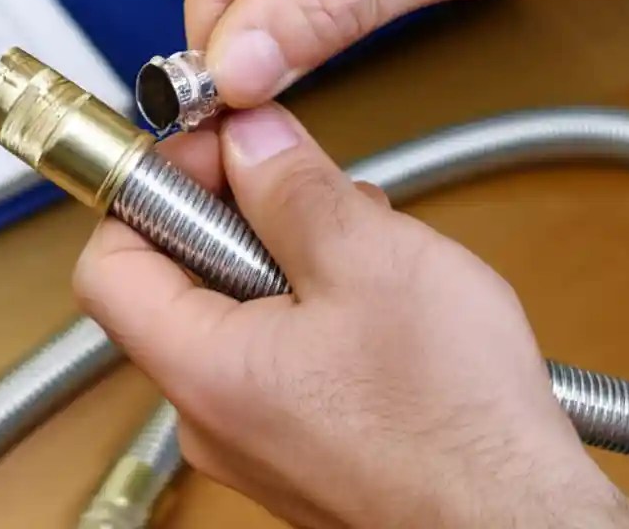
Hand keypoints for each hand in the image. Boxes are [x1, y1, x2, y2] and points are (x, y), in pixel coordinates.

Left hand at [73, 105, 628, 527]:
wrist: (520, 526)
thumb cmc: (458, 428)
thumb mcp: (371, 264)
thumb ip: (291, 189)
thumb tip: (246, 138)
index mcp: (203, 369)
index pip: (108, 262)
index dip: (150, 189)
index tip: (213, 152)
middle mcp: (210, 414)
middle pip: (179, 281)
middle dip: (242, 215)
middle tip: (309, 191)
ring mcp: (252, 434)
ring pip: (239, 313)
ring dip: (294, 260)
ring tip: (367, 251)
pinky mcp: (296, 443)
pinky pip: (278, 354)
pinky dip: (317, 309)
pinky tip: (380, 301)